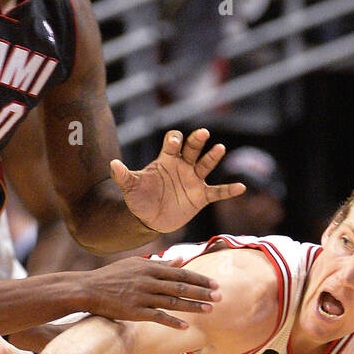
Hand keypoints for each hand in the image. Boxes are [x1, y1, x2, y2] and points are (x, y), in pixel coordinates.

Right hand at [81, 256, 217, 327]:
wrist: (88, 289)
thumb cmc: (112, 276)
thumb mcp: (135, 265)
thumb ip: (159, 264)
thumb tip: (180, 260)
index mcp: (150, 268)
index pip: (181, 273)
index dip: (200, 279)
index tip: (215, 284)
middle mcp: (148, 281)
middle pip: (181, 286)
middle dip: (202, 292)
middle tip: (220, 296)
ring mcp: (142, 296)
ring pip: (173, 302)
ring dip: (193, 306)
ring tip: (210, 309)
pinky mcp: (134, 311)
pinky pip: (157, 317)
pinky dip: (172, 321)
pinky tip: (185, 326)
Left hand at [111, 129, 245, 235]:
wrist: (148, 219)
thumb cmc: (139, 199)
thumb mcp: (130, 187)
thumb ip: (123, 176)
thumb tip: (112, 164)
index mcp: (166, 159)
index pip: (173, 142)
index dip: (173, 140)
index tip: (173, 143)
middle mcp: (183, 165)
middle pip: (193, 148)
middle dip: (196, 141)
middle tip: (202, 134)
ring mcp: (193, 180)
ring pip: (206, 164)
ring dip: (213, 156)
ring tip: (219, 148)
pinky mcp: (201, 196)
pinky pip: (217, 192)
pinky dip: (228, 190)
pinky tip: (241, 187)